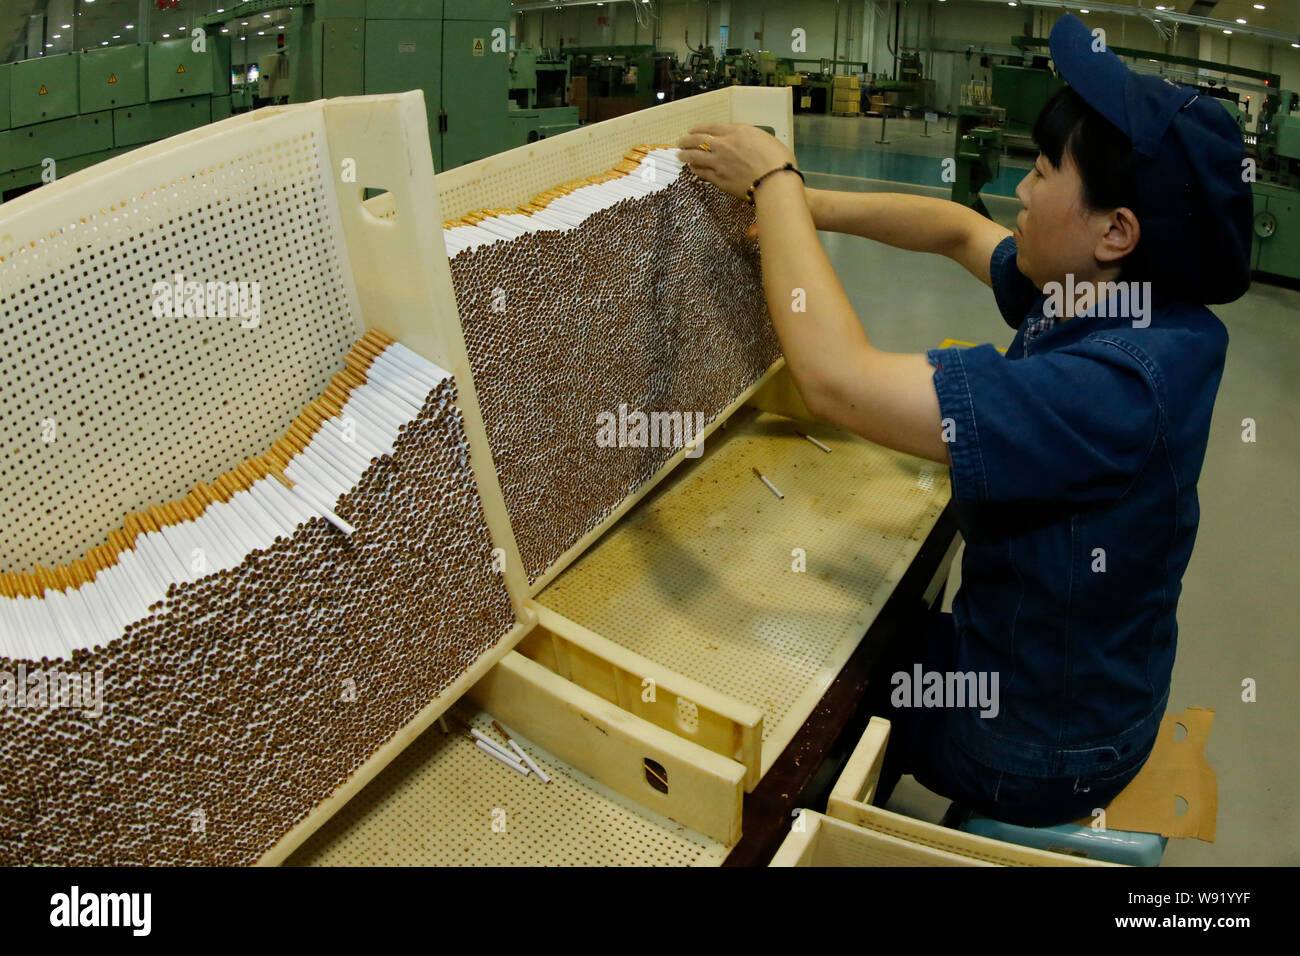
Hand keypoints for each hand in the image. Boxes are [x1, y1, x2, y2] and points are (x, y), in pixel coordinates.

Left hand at [675, 123, 797, 202]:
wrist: (774, 181)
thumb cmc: (777, 160)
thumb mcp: (765, 139)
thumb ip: (749, 138)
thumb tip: (744, 143)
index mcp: (737, 131)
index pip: (712, 127)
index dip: (699, 128)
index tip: (692, 130)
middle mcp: (724, 145)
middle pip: (699, 140)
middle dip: (687, 140)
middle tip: (680, 141)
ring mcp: (719, 162)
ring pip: (696, 157)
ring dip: (685, 155)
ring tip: (680, 155)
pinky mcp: (719, 179)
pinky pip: (702, 173)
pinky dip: (695, 169)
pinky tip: (692, 168)